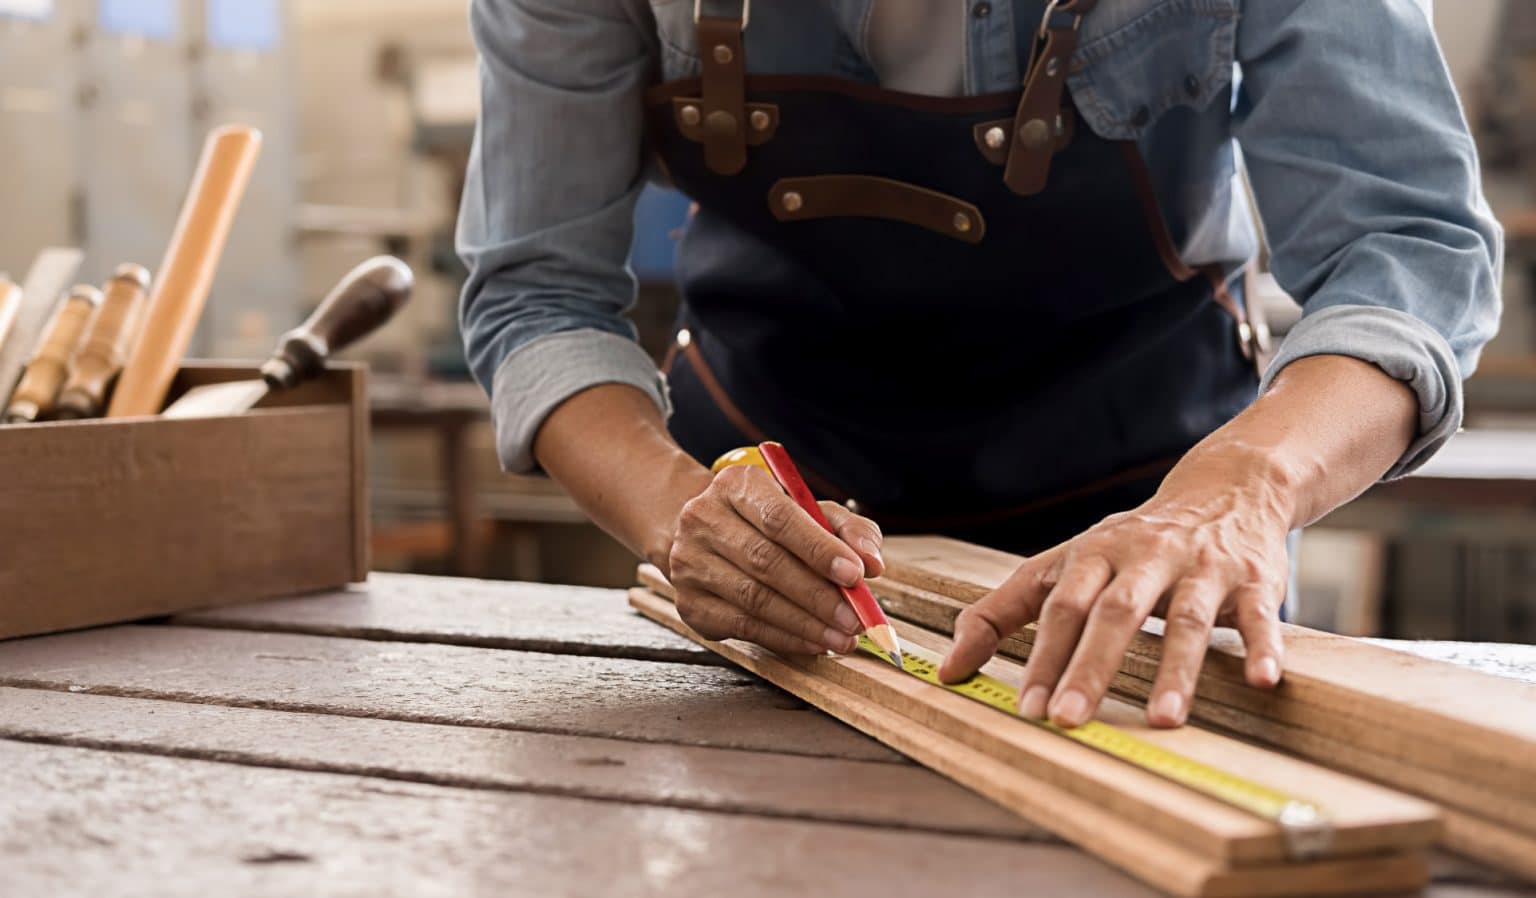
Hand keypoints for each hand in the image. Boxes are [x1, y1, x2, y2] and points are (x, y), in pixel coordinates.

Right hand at [668, 464, 884, 654]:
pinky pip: (743, 626)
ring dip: (806, 623)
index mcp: (735, 485)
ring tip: (843, 636)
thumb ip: (847, 529)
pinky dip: (785, 638)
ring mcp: (689, 563)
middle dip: (818, 595)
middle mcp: (703, 519)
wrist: (704, 535)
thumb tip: (872, 562)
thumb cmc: (766, 521)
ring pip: (755, 599)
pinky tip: (814, 642)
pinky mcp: (689, 602)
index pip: (779, 518)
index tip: (856, 575)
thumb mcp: (808, 509)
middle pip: (766, 562)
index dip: (819, 549)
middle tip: (856, 617)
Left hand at [939, 444, 1295, 728]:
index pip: (1061, 607)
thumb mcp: (1064, 564)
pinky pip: (1261, 617)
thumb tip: (948, 670)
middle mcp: (1146, 557)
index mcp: (1094, 554)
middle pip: (1114, 613)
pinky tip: (1264, 680)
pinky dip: (1264, 648)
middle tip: (1069, 720)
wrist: (1226, 490)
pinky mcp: (1255, 582)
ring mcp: (1202, 569)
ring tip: (1161, 719)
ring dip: (1175, 670)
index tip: (1026, 708)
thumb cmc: (1130, 545)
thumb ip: (1003, 612)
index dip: (1042, 656)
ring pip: (1187, 620)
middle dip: (1090, 668)